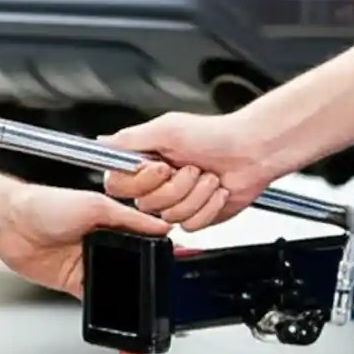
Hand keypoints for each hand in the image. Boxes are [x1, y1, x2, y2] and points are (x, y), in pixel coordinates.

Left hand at [0, 183, 170, 353]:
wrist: (8, 222)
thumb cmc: (44, 203)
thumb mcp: (93, 204)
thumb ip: (128, 218)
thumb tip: (160, 225)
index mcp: (115, 225)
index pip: (146, 246)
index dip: (162, 262)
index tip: (178, 278)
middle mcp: (106, 247)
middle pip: (135, 275)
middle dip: (149, 297)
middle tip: (164, 316)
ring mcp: (90, 267)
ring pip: (117, 296)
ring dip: (129, 315)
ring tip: (141, 334)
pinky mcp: (74, 283)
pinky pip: (95, 305)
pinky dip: (106, 319)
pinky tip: (116, 329)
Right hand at [99, 112, 275, 230]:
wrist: (252, 152)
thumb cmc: (216, 135)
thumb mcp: (167, 128)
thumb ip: (130, 139)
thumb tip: (102, 142)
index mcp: (145, 161)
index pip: (118, 185)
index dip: (141, 181)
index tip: (161, 167)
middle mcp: (157, 183)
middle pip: (146, 204)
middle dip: (177, 186)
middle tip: (192, 167)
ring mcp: (176, 201)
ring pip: (170, 216)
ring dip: (196, 194)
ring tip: (208, 177)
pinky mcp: (195, 216)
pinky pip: (191, 225)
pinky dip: (208, 206)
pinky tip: (216, 191)